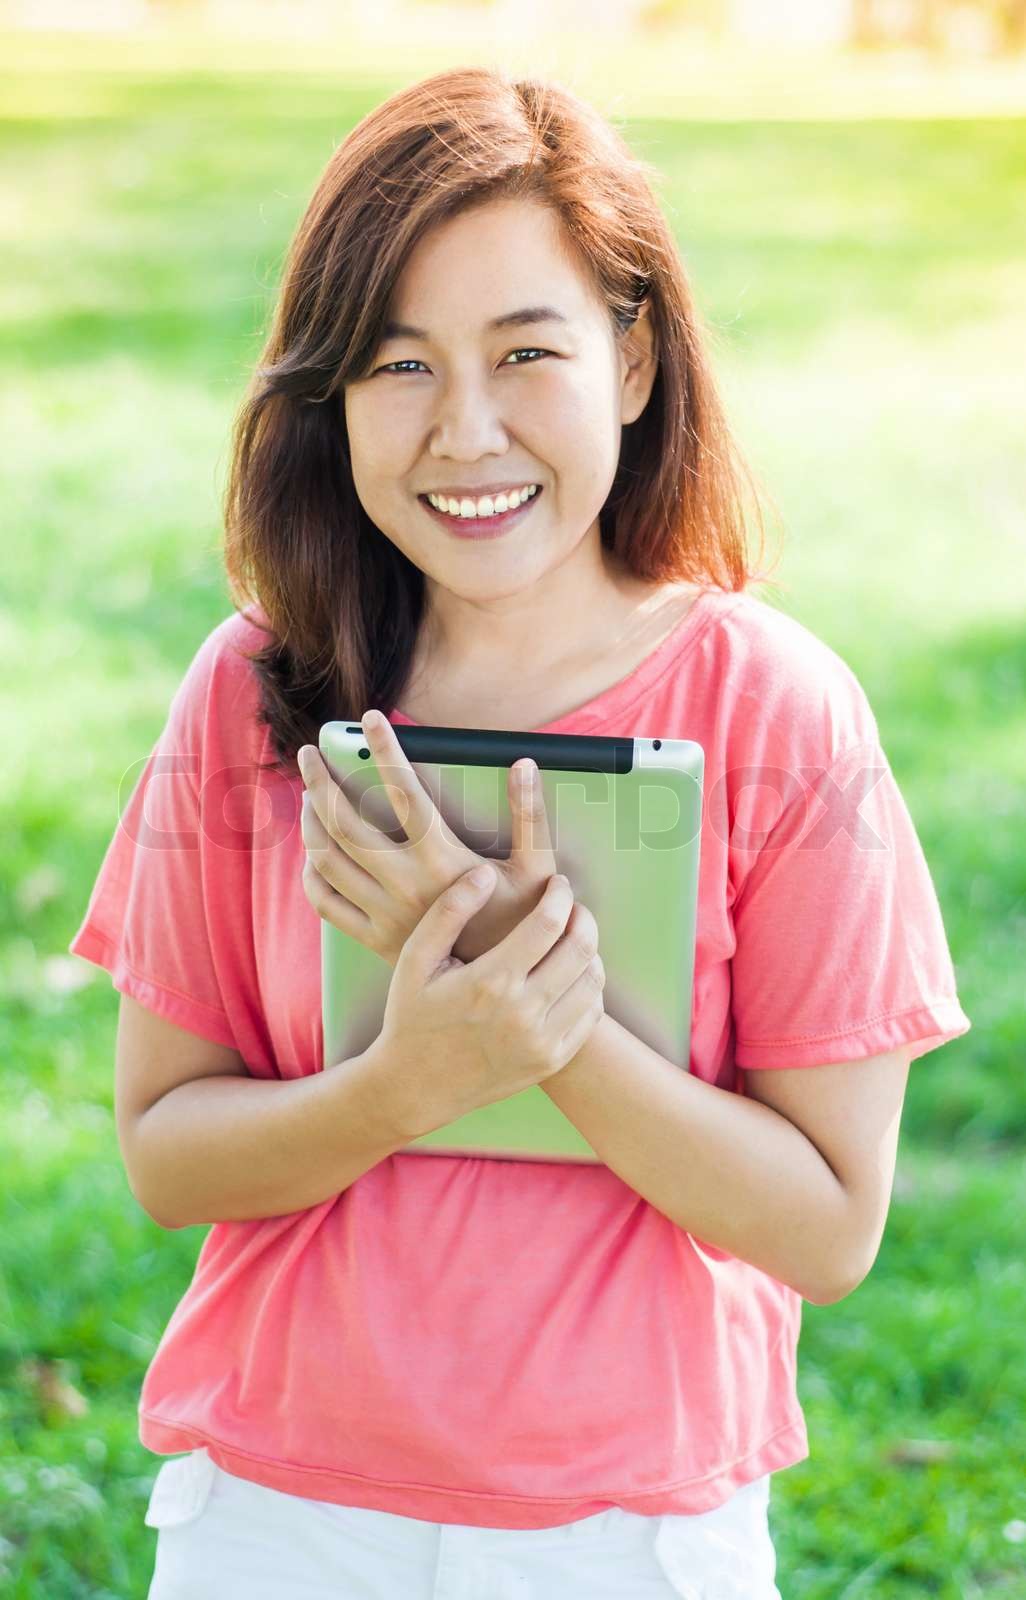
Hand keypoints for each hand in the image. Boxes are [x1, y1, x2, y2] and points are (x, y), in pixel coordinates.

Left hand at [299, 710, 562, 968]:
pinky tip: (314, 855)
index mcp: (443, 860)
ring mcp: (383, 912)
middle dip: (319, 781)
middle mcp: (404, 884)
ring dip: (311, 822)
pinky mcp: (372, 938)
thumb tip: (525, 765)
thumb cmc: (524, 929)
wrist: (502, 995)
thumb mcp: (537, 871)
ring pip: (327, 859)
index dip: (383, 749)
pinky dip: (312, 874)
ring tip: (309, 796)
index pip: (403, 790)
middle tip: (308, 754)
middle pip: (344, 822)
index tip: (368, 719)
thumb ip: (529, 816)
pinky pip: (325, 903)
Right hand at [368, 863, 605, 1141]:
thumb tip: (486, 872)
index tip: (558, 883)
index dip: (560, 894)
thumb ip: (450, 911)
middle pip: (581, 948)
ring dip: (590, 950)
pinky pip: (591, 1014)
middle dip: (582, 916)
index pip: (548, 923)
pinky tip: (570, 975)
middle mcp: (523, 1014)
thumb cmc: (412, 1016)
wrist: (414, 1088)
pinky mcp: (550, 1060)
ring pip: (593, 981)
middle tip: (571, 906)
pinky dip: (590, 987)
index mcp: (491, 982)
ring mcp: (541, 1042)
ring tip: (571, 938)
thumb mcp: (416, 960)